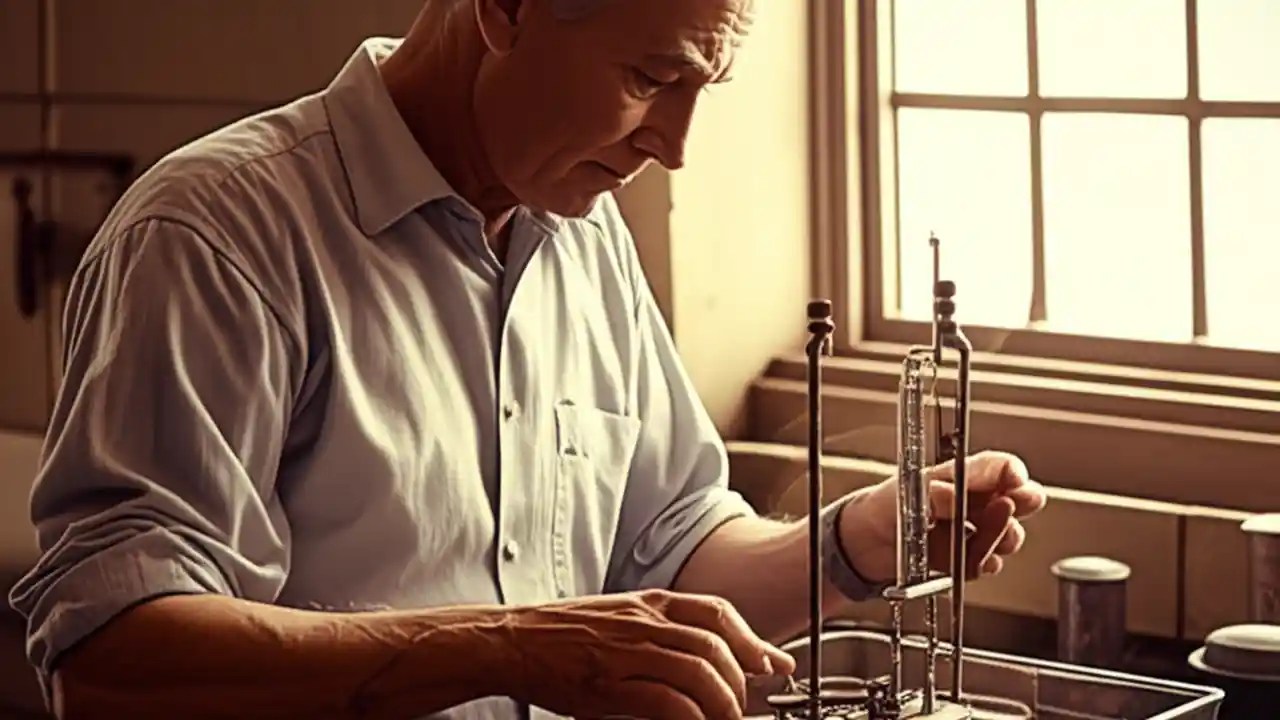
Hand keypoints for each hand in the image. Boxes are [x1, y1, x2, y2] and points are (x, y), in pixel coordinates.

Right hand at [504, 589, 795, 719]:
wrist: (514, 640)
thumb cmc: (565, 633)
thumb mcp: (620, 618)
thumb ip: (663, 631)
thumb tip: (706, 652)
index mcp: (649, 603)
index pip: (717, 613)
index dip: (753, 640)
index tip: (772, 666)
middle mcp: (644, 621)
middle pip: (715, 647)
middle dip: (741, 681)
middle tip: (744, 706)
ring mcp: (627, 651)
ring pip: (698, 673)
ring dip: (722, 703)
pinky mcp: (609, 684)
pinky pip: (666, 701)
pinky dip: (689, 718)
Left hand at [838, 450, 1046, 583]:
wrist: (867, 543)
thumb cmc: (886, 505)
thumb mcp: (908, 493)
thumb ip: (934, 495)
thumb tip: (955, 496)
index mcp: (962, 475)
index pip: (1000, 467)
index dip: (1014, 473)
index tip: (1017, 484)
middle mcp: (974, 501)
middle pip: (1017, 499)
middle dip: (1022, 504)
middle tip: (1010, 508)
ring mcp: (973, 530)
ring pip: (1008, 534)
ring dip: (1002, 538)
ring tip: (982, 538)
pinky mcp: (966, 558)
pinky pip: (987, 563)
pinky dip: (981, 563)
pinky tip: (968, 560)